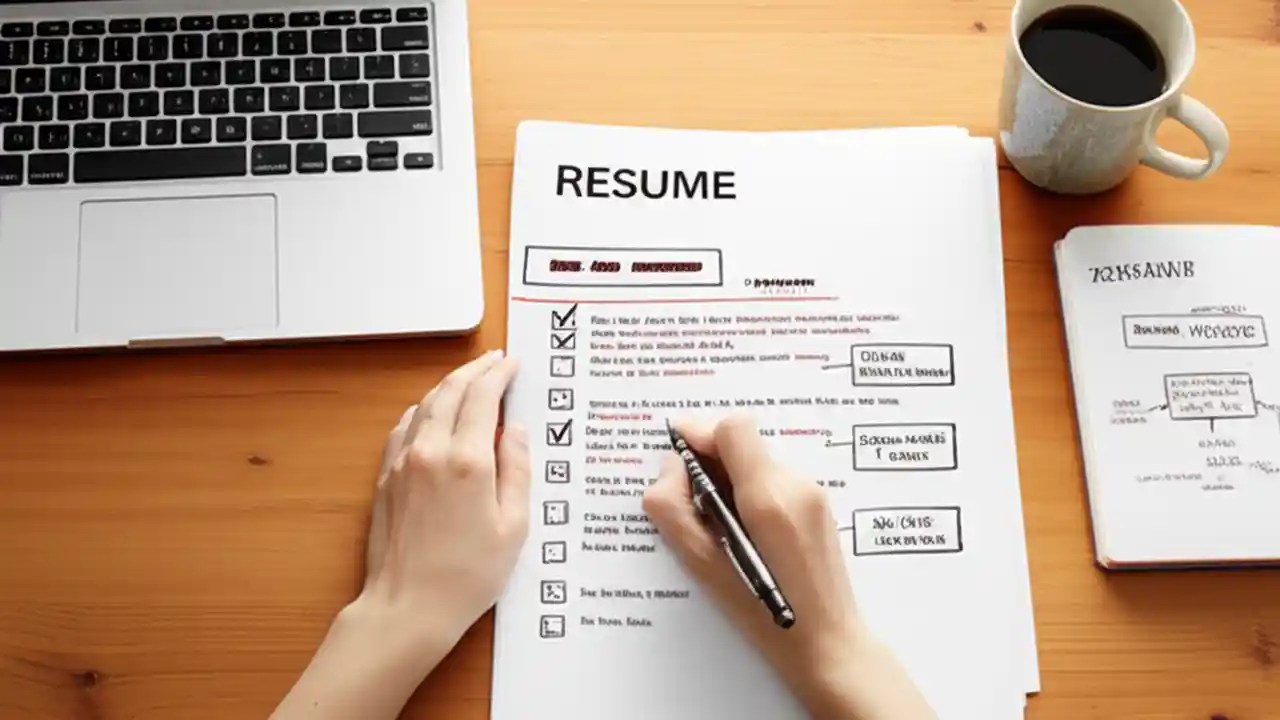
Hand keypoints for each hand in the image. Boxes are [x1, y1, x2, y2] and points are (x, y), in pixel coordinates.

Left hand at [272, 351, 529, 719]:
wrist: (408, 607)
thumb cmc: (467, 576)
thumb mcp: (513, 526)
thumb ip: (517, 470)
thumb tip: (515, 431)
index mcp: (468, 460)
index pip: (483, 397)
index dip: (499, 374)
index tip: (511, 363)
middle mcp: (431, 451)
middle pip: (451, 392)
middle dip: (474, 371)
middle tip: (493, 361)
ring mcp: (402, 463)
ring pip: (424, 405)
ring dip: (448, 387)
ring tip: (468, 380)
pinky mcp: (385, 478)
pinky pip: (403, 428)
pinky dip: (421, 411)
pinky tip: (430, 413)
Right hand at [643, 414, 933, 719]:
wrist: (827, 644)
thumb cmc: (764, 614)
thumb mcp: (703, 565)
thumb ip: (674, 509)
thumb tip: (670, 468)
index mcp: (768, 496)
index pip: (733, 429)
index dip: (700, 434)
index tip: (678, 456)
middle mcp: (795, 485)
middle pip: (743, 444)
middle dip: (711, 464)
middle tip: (692, 505)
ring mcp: (813, 495)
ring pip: (757, 464)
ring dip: (731, 482)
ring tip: (721, 530)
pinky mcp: (819, 508)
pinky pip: (774, 483)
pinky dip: (751, 495)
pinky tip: (746, 537)